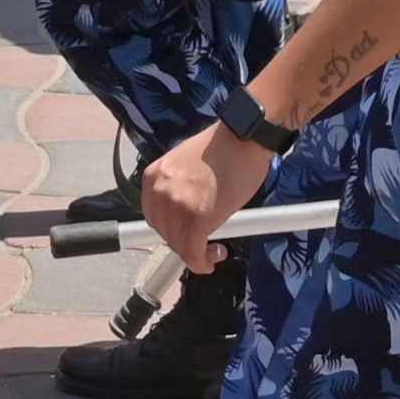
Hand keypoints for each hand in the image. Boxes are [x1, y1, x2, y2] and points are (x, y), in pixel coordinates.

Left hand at [143, 121, 264, 274]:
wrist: (245, 136)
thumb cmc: (225, 146)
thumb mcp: (187, 164)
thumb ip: (179, 187)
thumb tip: (185, 211)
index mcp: (154, 177)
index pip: (154, 215)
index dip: (170, 228)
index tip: (184, 234)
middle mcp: (159, 192)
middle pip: (164, 232)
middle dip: (183, 240)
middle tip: (203, 241)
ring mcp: (177, 207)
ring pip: (179, 246)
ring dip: (195, 253)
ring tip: (213, 249)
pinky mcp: (197, 221)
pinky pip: (193, 254)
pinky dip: (202, 262)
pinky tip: (213, 258)